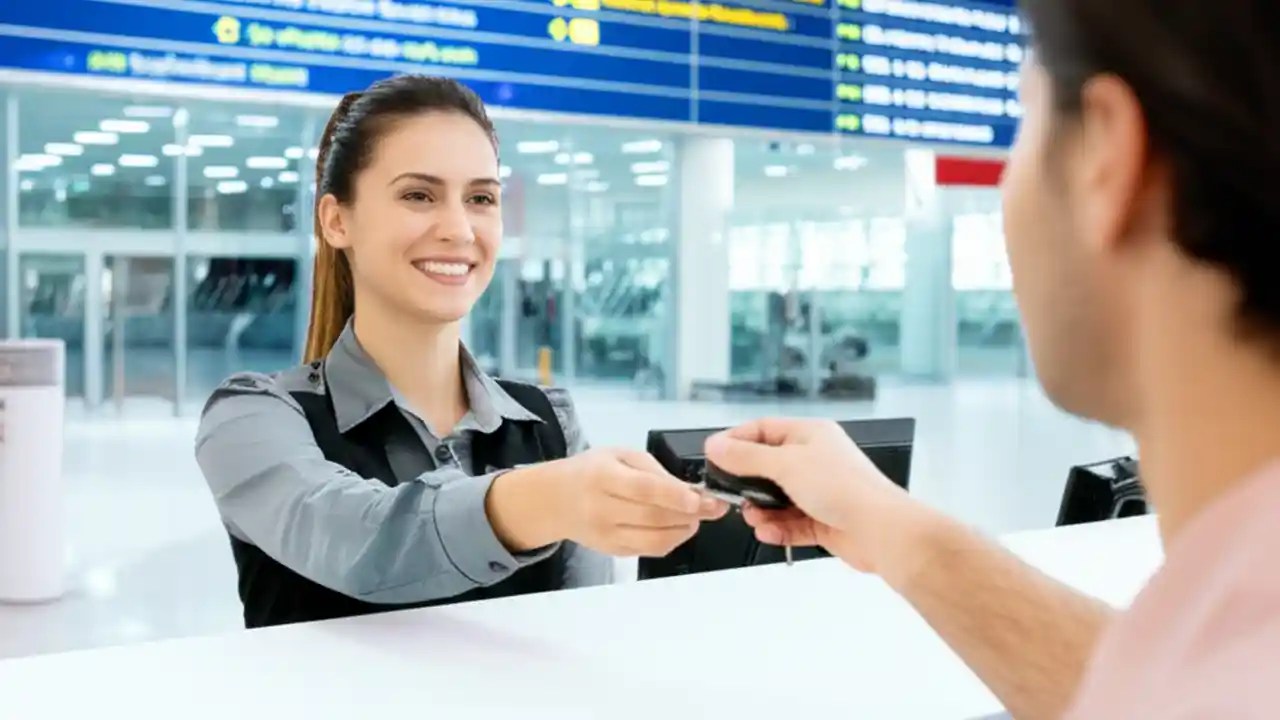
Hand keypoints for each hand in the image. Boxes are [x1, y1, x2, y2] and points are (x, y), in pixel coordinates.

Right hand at [550, 449, 728, 556]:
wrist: (555, 501)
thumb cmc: (591, 471)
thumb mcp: (619, 455)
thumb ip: (653, 470)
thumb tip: (688, 490)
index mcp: (602, 476)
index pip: (643, 490)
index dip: (675, 496)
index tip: (700, 499)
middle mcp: (602, 509)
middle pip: (653, 518)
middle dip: (690, 514)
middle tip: (714, 507)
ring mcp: (606, 535)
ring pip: (655, 541)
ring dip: (684, 530)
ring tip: (697, 517)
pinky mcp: (612, 551)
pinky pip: (649, 551)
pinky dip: (672, 540)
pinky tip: (679, 527)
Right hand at [704, 418, 919, 575]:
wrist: (881, 531)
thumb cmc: (845, 488)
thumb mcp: (786, 465)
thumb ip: (747, 457)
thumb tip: (716, 445)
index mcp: (810, 435)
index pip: (763, 430)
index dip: (736, 441)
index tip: (713, 456)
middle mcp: (815, 460)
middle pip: (768, 467)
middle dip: (748, 484)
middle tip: (732, 495)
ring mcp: (820, 491)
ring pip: (778, 499)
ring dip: (762, 512)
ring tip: (756, 520)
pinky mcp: (824, 520)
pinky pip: (792, 524)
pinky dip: (779, 529)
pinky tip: (770, 533)